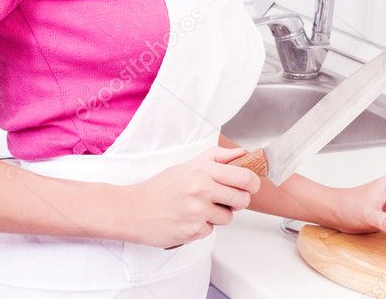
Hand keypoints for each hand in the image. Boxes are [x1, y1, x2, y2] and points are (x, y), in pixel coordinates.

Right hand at [113, 146, 260, 248]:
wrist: (132, 210)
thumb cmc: (160, 187)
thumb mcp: (188, 165)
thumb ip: (217, 157)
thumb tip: (242, 153)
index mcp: (203, 171)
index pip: (244, 177)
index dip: (252, 183)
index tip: (251, 185)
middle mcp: (202, 190)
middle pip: (241, 200)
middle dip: (238, 201)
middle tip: (226, 199)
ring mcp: (197, 212)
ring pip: (227, 218)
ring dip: (218, 216)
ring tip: (198, 209)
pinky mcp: (192, 231)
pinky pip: (210, 231)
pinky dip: (202, 227)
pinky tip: (187, 220)